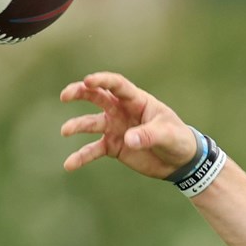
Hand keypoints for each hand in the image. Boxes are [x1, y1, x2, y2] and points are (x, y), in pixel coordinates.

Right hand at [58, 71, 198, 178]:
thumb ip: (149, 135)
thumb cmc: (177, 139)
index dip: (102, 80)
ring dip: (77, 125)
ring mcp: (115, 128)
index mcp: (137, 101)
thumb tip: (127, 139)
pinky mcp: (113, 146)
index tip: (87, 80)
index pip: (117, 86)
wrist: (180, 161)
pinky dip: (81, 157)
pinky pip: (94, 150)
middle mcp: (122, 111)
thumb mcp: (168, 135)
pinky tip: (69, 165)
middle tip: (65, 96)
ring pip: (91, 123)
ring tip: (65, 131)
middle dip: (80, 93)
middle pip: (97, 97)